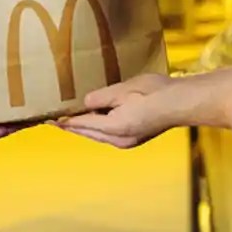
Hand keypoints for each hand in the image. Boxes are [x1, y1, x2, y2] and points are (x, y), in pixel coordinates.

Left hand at [56, 73, 176, 148]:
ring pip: (99, 135)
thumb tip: (85, 103)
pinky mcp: (135, 137)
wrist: (180, 102)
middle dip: (73, 127)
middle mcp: (119, 140)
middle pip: (89, 133)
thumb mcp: (123, 90)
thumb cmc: (154, 92)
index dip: (66, 121)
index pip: (83, 125)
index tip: (51, 119)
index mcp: (114, 128)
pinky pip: (110, 134)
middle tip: (57, 120)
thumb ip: (101, 97)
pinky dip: (100, 126)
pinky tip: (98, 117)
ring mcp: (128, 141)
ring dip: (86, 127)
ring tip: (73, 118)